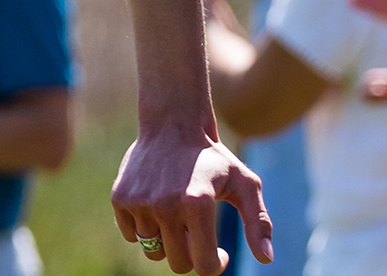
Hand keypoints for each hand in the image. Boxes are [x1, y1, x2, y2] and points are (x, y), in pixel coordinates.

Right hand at [112, 124, 273, 274]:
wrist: (174, 125)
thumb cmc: (214, 158)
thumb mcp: (245, 183)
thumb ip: (258, 222)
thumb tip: (266, 259)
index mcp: (198, 203)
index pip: (203, 264)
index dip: (215, 265)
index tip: (220, 255)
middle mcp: (165, 205)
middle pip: (178, 263)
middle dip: (192, 254)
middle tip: (200, 233)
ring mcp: (139, 203)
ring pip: (154, 251)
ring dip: (169, 241)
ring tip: (179, 215)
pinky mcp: (120, 200)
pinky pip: (132, 236)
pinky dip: (147, 229)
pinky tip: (158, 205)